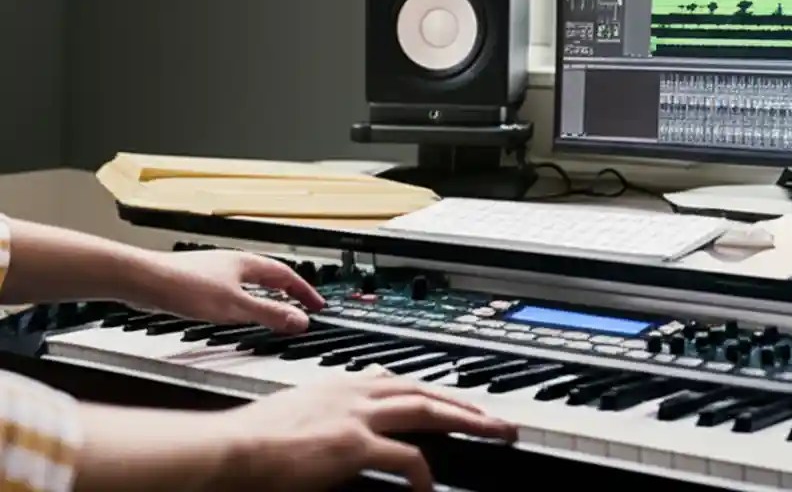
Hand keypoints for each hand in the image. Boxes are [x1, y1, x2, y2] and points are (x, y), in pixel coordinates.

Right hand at [75, 372, 518, 491]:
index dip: (433, 388)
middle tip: (494, 415)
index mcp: (339, 385)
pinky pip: (405, 456)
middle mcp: (353, 393)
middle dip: (464, 400)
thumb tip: (337, 424)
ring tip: (491, 432)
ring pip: (427, 410)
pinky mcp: (353, 445)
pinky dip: (422, 471)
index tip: (455, 396)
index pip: (399, 379)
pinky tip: (429, 486)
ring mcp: (356, 416)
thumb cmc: (250, 441)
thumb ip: (325, 413)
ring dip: (465, 420)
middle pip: (424, 390)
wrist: (228, 449)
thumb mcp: (296, 413)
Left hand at [134, 249, 323, 332]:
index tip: (317, 304)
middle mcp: (233, 263)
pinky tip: (234, 312)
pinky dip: (244, 300)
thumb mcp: (235, 307)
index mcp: (248, 264)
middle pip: (270, 275)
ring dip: (266, 295)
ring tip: (273, 311)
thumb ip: (269, 314)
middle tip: (300, 307)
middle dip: (288, 291)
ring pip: (249, 282)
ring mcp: (215, 271)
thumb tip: (300, 321)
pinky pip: (232, 289)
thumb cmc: (183, 286)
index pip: (288, 275)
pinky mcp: (197, 281)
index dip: (305, 291)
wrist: (141, 279)